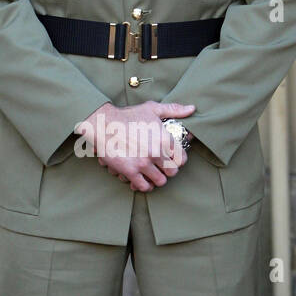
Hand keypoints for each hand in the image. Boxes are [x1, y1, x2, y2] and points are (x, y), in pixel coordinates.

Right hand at [75, 100, 195, 191]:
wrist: (104, 123)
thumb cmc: (128, 115)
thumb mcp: (152, 108)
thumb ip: (173, 109)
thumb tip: (192, 109)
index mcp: (164, 138)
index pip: (181, 158)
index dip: (178, 160)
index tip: (173, 160)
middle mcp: (156, 152)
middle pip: (172, 172)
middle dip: (168, 171)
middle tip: (162, 168)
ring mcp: (143, 163)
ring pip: (160, 181)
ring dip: (157, 179)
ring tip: (153, 175)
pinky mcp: (130, 171)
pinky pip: (143, 186)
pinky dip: (144, 186)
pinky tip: (142, 180)